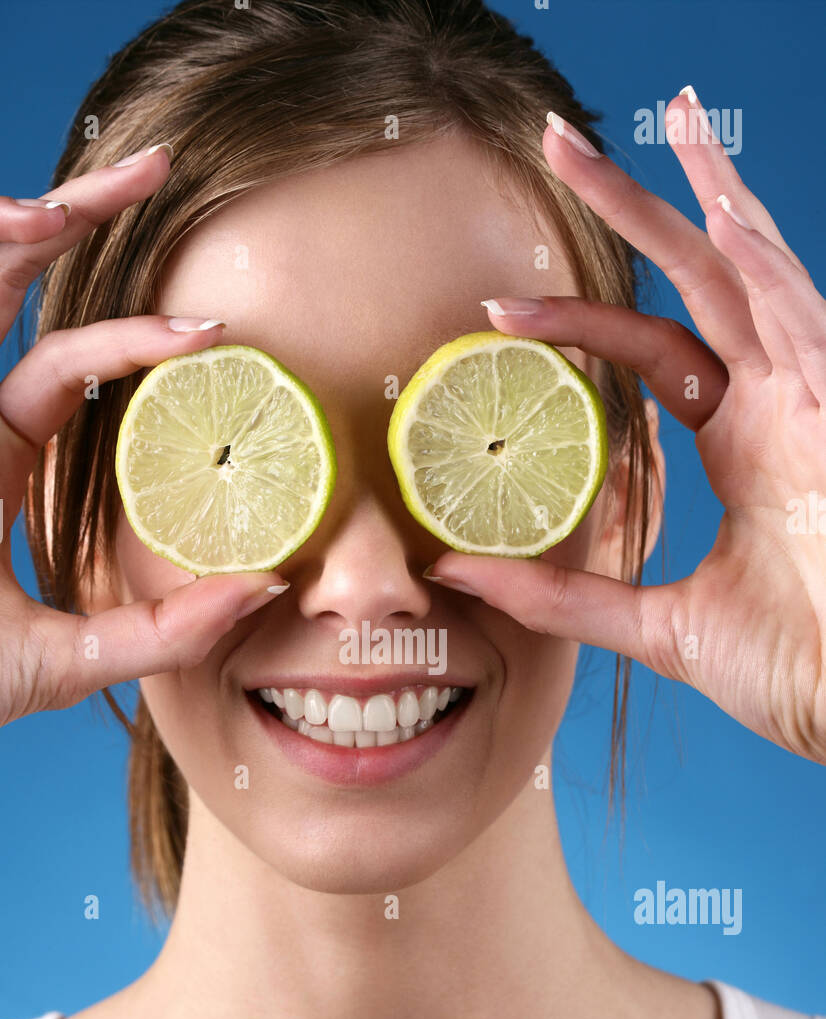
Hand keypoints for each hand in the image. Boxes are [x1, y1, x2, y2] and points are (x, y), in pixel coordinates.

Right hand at [0, 148, 283, 746]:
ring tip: (103, 185)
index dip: (137, 338)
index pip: (67, 364)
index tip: (216, 330)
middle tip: (161, 166)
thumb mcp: (68, 659)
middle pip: (11, 281)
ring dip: (24, 213)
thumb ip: (160, 631)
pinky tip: (23, 221)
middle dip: (80, 216)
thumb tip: (265, 591)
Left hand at [427, 91, 825, 762]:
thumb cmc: (796, 671)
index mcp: (747, 444)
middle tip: (564, 141)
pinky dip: (760, 266)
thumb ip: (563, 594)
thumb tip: (457, 569)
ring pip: (754, 274)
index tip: (500, 313)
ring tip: (666, 119)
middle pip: (703, 283)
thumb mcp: (659, 627)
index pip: (658, 354)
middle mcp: (781, 406)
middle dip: (639, 210)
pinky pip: (798, 321)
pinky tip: (719, 214)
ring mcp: (815, 403)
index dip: (583, 326)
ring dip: (705, 199)